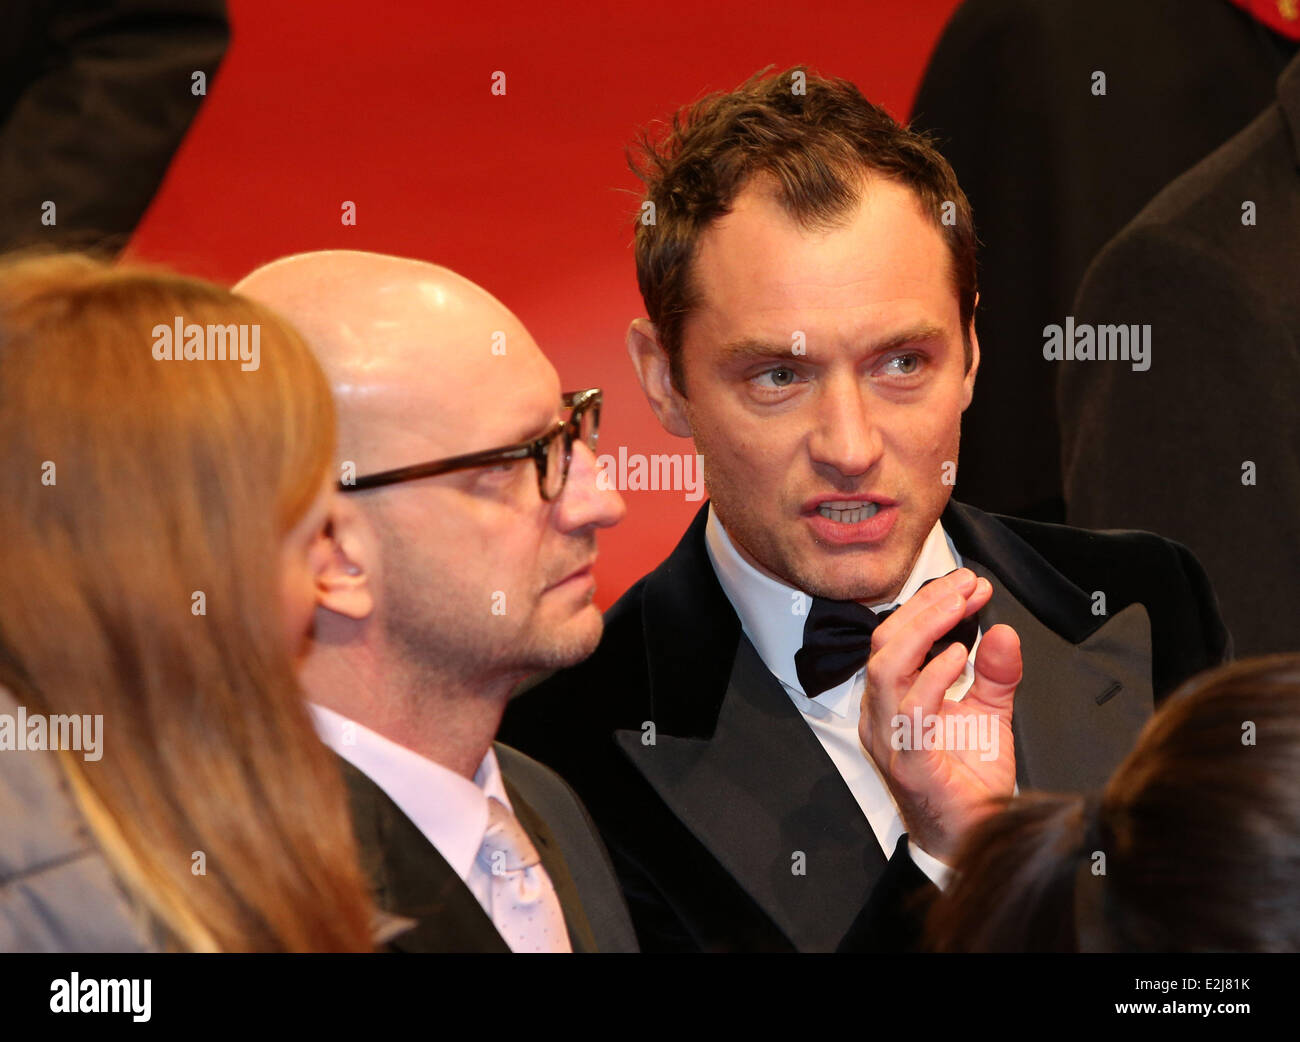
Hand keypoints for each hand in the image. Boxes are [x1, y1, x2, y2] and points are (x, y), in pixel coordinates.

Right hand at [857, 568, 1021, 861]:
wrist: (972, 837)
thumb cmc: (968, 780)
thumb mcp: (989, 713)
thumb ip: (995, 673)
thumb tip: (1001, 630)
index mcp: (892, 698)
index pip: (896, 636)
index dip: (929, 604)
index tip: (968, 583)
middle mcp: (881, 714)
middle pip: (885, 642)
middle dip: (926, 606)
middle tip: (966, 586)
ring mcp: (890, 738)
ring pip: (885, 667)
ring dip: (925, 630)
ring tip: (959, 608)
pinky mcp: (908, 763)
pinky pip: (911, 710)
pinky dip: (933, 676)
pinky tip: (959, 656)